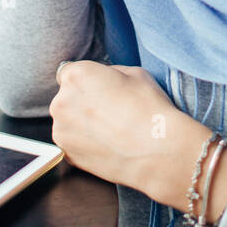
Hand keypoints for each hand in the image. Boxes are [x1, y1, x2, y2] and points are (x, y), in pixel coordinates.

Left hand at [49, 60, 226, 220]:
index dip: (92, 80)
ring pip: (69, 119)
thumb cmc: (157, 110)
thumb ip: (111, 74)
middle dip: (86, 100)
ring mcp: (63, 130)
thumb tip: (103, 80)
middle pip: (69, 95)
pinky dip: (87, 141)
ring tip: (116, 130)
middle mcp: (63, 101)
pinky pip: (74, 141)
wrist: (164, 155)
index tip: (108, 90)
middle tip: (115, 110)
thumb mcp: (138, 75)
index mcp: (77, 75)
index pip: (73, 71)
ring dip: (84, 122)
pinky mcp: (69, 155)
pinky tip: (112, 144)